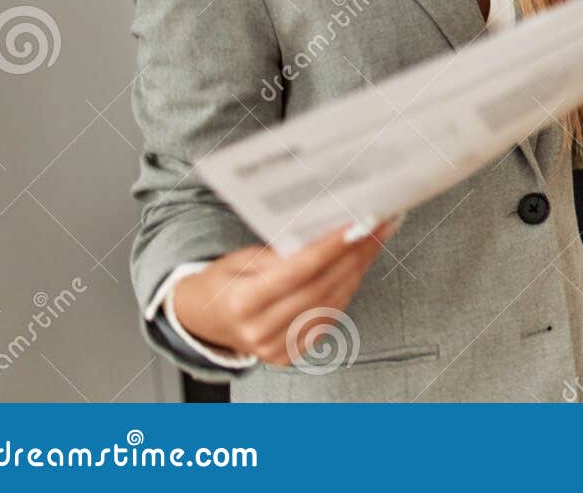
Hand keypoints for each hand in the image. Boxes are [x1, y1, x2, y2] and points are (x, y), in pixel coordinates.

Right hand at [170, 219, 397, 365]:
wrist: (204, 319)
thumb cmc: (224, 280)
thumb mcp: (241, 258)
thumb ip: (281, 253)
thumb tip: (329, 235)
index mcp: (241, 303)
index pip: (297, 271)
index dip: (331, 247)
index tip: (358, 225)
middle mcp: (258, 332)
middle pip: (320, 288)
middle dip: (354, 255)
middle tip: (378, 226)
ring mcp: (275, 349)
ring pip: (331, 305)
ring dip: (357, 270)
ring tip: (375, 240)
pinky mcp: (289, 356)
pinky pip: (328, 320)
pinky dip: (346, 291)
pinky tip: (357, 266)